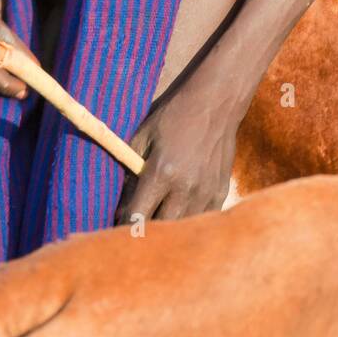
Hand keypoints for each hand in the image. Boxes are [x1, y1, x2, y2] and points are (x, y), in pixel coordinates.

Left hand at [114, 78, 239, 224]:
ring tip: (157, 224)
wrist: (216, 103)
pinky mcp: (220, 193)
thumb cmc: (174, 115)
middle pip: (160, 230)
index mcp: (162, 172)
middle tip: (133, 232)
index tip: (117, 226)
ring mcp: (206, 193)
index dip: (124, 227)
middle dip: (144, 233)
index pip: (137, 217)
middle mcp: (185, 188)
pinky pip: (201, 220)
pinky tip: (179, 213)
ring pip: (182, 229)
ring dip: (168, 229)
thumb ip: (130, 168)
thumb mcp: (143, 135)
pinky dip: (188, 222)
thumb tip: (121, 200)